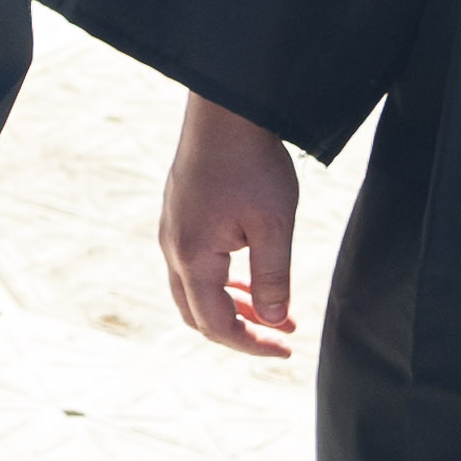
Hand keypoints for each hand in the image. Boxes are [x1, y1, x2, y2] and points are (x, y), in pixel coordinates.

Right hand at [159, 93, 299, 357]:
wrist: (224, 111)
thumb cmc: (252, 163)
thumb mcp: (274, 225)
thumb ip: (273, 278)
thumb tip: (274, 321)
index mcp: (192, 257)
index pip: (216, 324)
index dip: (252, 345)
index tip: (288, 349)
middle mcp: (173, 248)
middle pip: (197, 314)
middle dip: (239, 332)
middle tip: (280, 338)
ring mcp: (172, 230)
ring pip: (194, 291)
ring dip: (233, 308)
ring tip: (276, 312)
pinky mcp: (179, 215)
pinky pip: (194, 266)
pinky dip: (224, 283)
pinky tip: (253, 277)